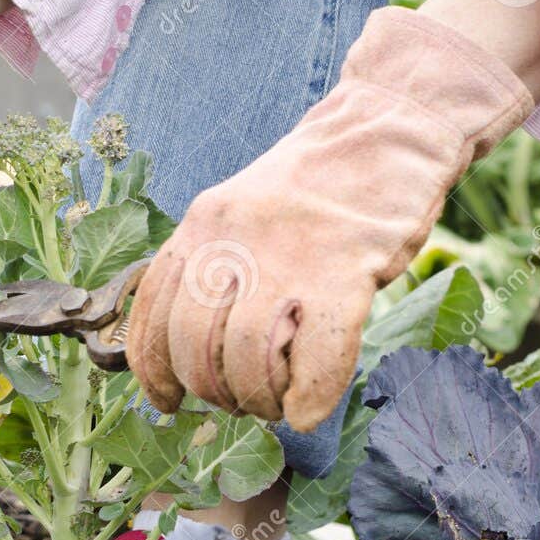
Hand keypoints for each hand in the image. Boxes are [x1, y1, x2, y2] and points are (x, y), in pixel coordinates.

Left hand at [126, 6, 532, 432]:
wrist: (386, 128)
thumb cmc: (316, 185)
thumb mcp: (240, 214)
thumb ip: (214, 266)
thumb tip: (197, 349)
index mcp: (200, 228)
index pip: (152, 313)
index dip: (153, 371)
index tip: (167, 402)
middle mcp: (231, 242)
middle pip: (194, 346)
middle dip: (213, 392)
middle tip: (239, 404)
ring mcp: (287, 257)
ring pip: (249, 358)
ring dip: (260, 398)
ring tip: (276, 405)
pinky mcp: (344, 272)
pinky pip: (318, 354)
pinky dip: (310, 395)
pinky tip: (308, 411)